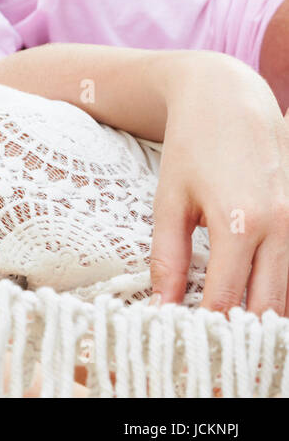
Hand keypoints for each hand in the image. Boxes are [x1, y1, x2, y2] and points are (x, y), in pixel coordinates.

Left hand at [151, 54, 288, 314]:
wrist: (230, 100)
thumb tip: (163, 306)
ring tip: (230, 320)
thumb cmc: (192, 147)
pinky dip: (279, 286)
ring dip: (262, 310)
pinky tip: (254, 290)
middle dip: (240, 328)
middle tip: (211, 340)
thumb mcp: (168, 200)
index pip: (225, 298)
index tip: (184, 337)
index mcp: (240, 223)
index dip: (205, 326)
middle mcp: (282, 226)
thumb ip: (166, 257)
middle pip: (267, 304)